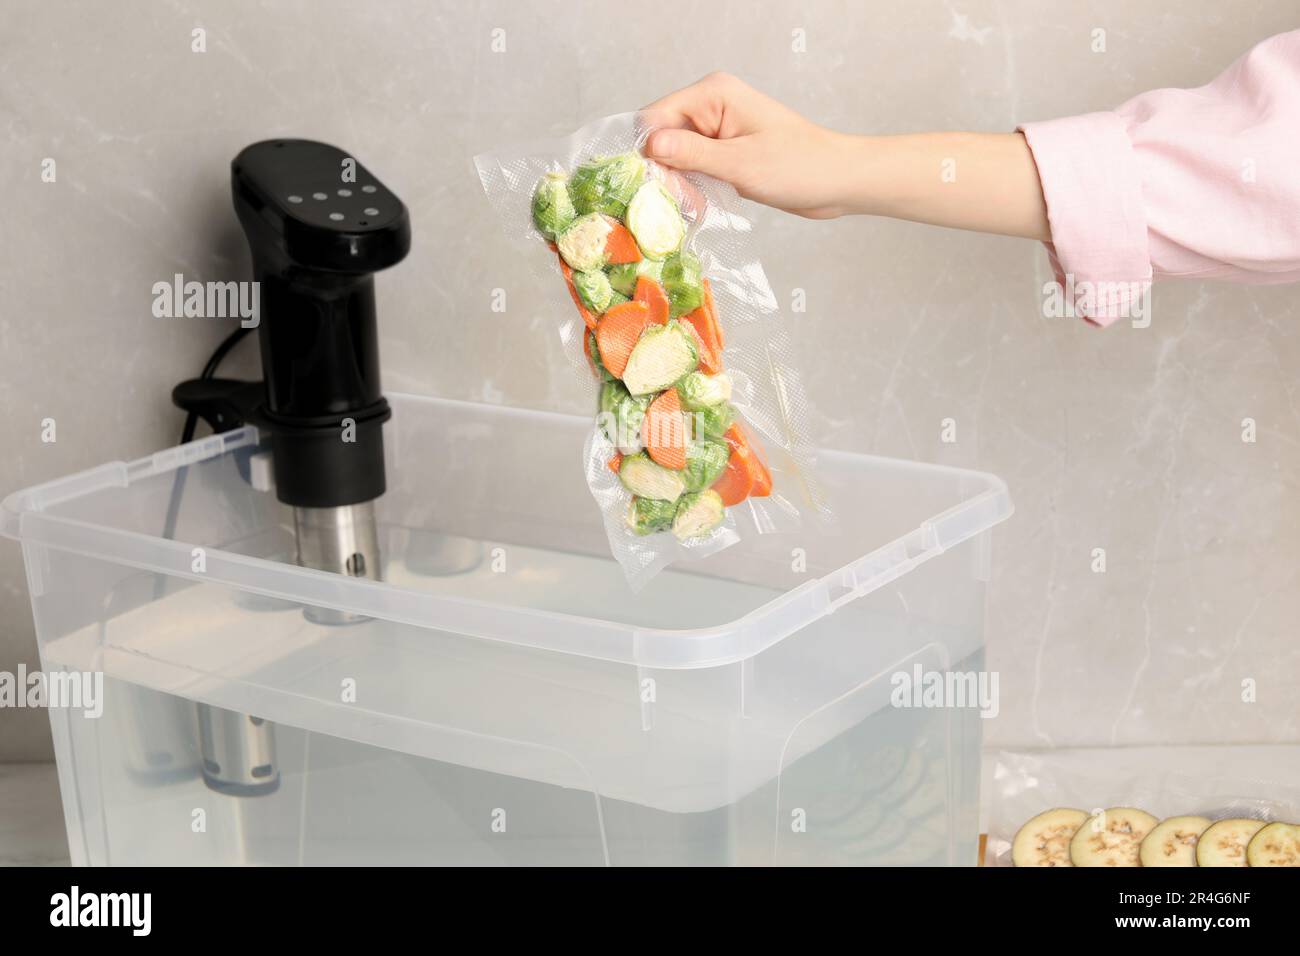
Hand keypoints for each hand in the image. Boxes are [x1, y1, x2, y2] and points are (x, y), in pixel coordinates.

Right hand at [643, 73, 1049, 239]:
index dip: (651, 152)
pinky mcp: (724, 151)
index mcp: (713, 94)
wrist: (838, 181)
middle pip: (661, 137)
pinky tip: (702, 205)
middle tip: (684, 203)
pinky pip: (692, 167)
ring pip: (674, 156)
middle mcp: (711, 106)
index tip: (662, 185)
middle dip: (666, 172)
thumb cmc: (800, 167)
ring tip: (697, 207)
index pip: (655, 117)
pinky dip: (693, 187)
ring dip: (680, 184)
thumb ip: (692, 154)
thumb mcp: (741, 164)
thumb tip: (651, 146)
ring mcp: (717, 129)